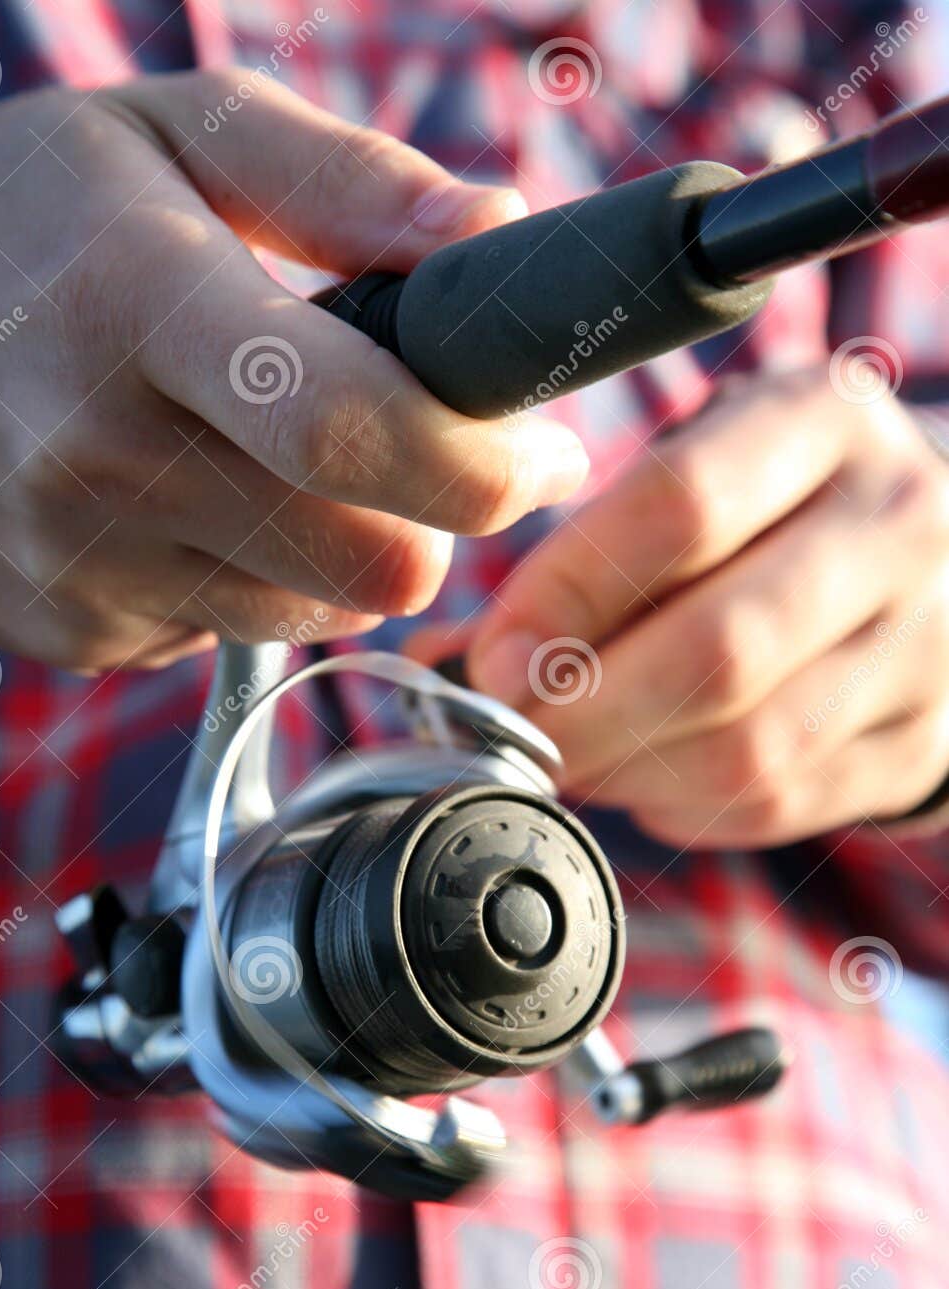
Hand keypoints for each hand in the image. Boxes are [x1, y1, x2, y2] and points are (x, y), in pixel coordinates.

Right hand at [0, 72, 587, 669]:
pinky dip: (261, 578)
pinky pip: (237, 634)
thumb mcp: (172, 136)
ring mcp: (82, 569)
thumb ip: (348, 179)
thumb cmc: (27, 223)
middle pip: (369, 562)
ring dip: (352, 547)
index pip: (349, 428)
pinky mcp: (76, 636)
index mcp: (138, 306)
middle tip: (446, 450)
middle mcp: (101, 460)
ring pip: (319, 613)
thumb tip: (497, 234)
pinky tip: (199, 498)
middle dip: (443, 518)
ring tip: (288, 452)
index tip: (546, 447)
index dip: (482, 461)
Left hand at [411, 365, 948, 845]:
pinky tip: (647, 776)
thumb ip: (585, 550)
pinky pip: (777, 803)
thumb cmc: (778, 510)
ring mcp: (926, 642)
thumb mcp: (702, 469)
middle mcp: (896, 525)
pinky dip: (683, 806)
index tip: (495, 652)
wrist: (944, 563)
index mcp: (825, 423)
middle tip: (516, 728)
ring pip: (748, 749)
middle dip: (585, 709)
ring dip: (628, 769)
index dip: (565, 595)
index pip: (680, 507)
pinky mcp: (923, 741)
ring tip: (571, 755)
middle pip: (718, 649)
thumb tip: (448, 660)